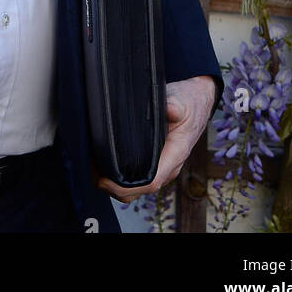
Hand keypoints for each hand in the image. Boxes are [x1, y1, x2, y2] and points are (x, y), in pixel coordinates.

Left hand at [92, 75, 217, 202]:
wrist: (197, 101)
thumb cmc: (189, 102)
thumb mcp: (183, 100)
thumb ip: (175, 105)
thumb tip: (170, 109)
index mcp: (175, 154)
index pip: (152, 182)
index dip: (126, 186)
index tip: (105, 180)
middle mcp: (169, 165)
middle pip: (141, 190)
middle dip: (115, 189)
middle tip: (94, 174)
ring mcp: (163, 165)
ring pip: (139, 187)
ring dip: (117, 184)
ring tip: (96, 170)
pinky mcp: (157, 161)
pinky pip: (139, 177)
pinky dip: (121, 176)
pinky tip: (107, 164)